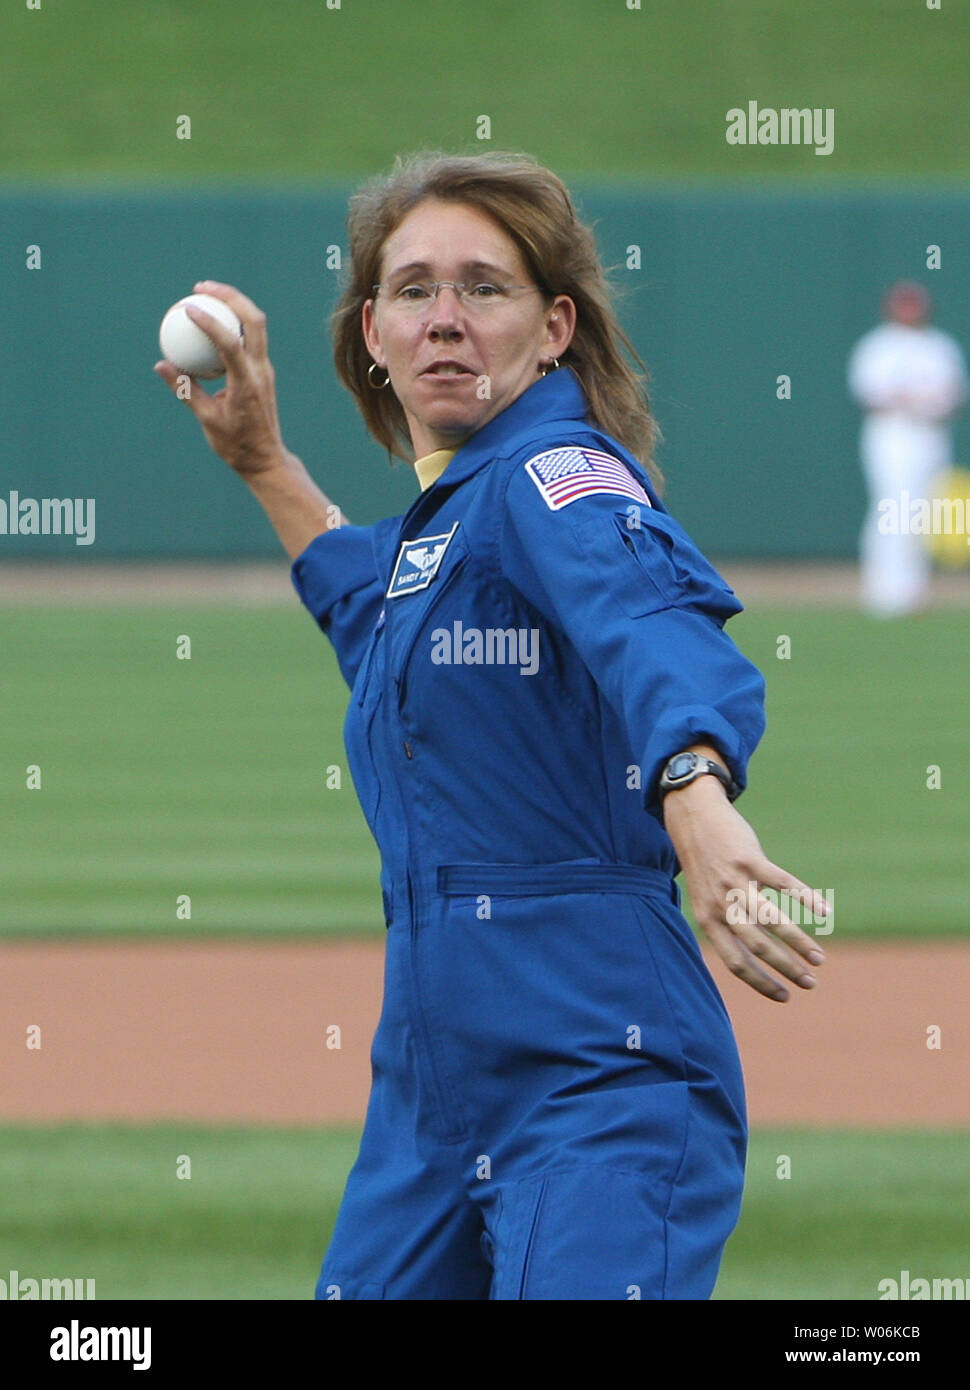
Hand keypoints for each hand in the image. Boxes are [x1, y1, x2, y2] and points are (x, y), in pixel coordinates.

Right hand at [154, 280, 286, 477]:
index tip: (188, 308)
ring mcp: (265, 369)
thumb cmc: (235, 445)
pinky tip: (213, 319)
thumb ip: (184, 390)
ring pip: (257, 324)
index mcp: (247, 383)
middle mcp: (260, 371)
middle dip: (231, 297)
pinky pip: (251, 338)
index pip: (230, 344)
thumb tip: (161, 364)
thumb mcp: (206, 419)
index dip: (210, 322)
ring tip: (207, 293)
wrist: (266, 458)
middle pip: (255, 320)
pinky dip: (234, 322)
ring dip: (235, 304)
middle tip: (202, 287)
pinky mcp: (263, 371)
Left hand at [662, 774, 827, 1002]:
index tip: (785, 996)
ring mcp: (734, 882)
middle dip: (786, 968)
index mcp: (707, 920)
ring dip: (799, 942)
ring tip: (819, 959)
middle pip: (757, 946)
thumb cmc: (705, 865)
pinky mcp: (749, 859)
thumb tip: (761, 954)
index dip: (760, 982)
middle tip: (810, 983)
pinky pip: (782, 883)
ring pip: (772, 920)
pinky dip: (805, 897)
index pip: (735, 962)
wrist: (692, 818)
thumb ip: (728, 924)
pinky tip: (824, 911)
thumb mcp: (706, 898)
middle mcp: (720, 904)